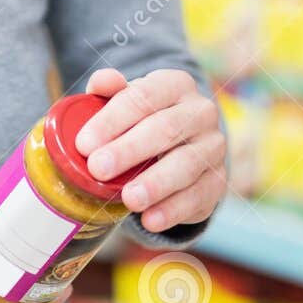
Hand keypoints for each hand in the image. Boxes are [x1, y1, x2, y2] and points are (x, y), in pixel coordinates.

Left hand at [75, 68, 225, 233]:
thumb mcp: (124, 101)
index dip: (113, 119)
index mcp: (175, 84)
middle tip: (97, 169)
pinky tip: (150, 219)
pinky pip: (199, 196)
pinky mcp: (217, 181)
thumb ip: (108, 90)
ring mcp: (214, 147)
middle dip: (129, 150)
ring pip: (187, 164)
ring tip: (128, 199)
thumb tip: (100, 82)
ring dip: (155, 183)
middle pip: (166, 129)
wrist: (181, 143)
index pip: (144, 96)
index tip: (84, 144)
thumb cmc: (143, 119)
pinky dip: (173, 210)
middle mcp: (201, 112)